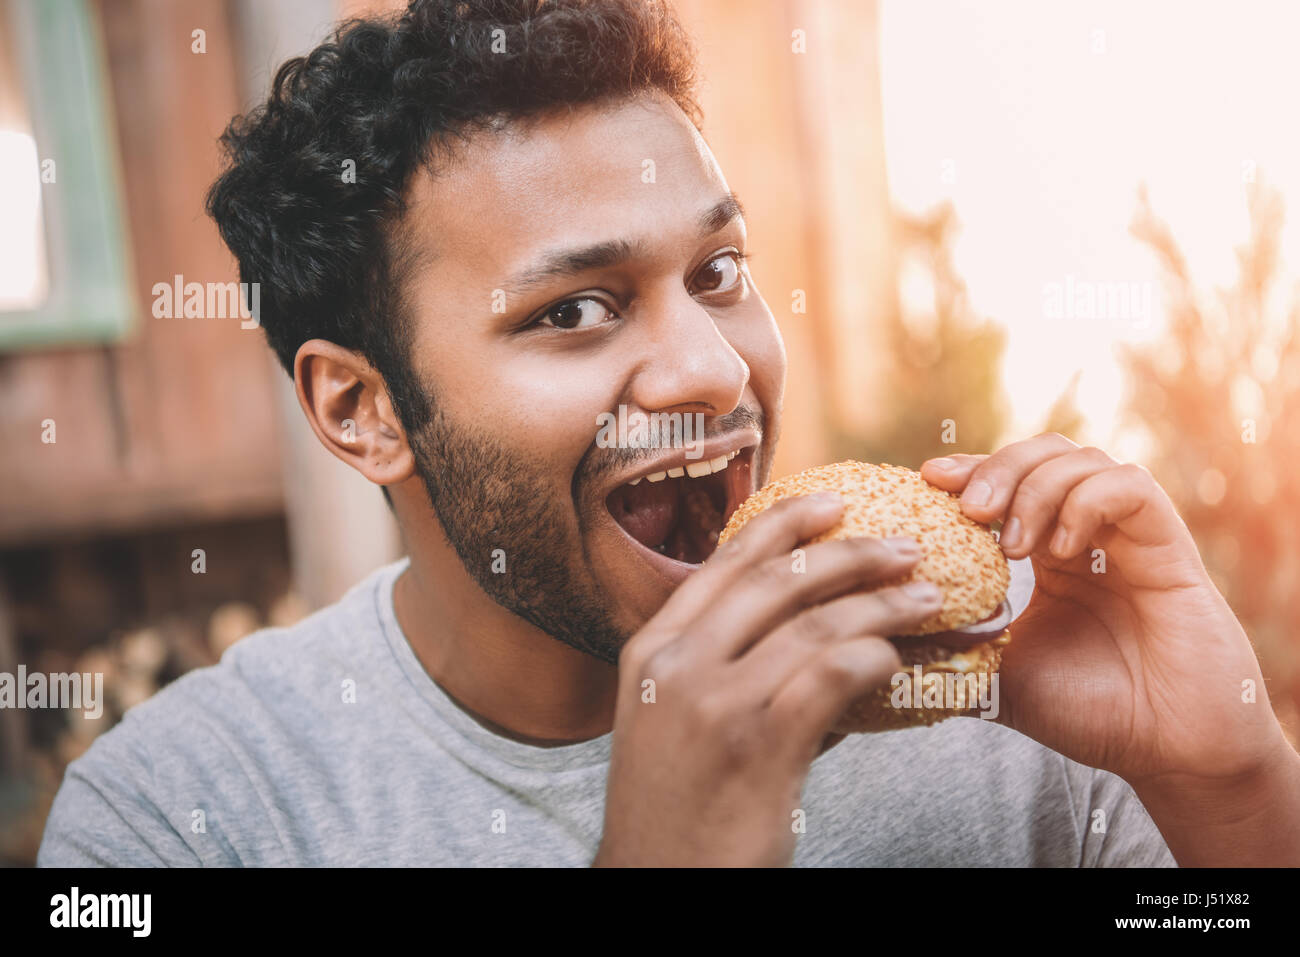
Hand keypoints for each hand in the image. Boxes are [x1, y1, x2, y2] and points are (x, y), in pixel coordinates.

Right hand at [594, 494, 942, 866]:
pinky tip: (900, 660)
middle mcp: (678, 664)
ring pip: (815, 624)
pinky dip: (876, 657)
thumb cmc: (678, 807)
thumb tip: (815, 635)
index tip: (833, 503)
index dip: (784, 523)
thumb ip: (729, 668)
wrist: (657, 883)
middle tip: (905, 549)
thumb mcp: (674, 721)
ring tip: (927, 602)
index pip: (725, 563)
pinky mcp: (759, 744)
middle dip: (851, 554)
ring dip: (883, 605)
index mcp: (653, 649)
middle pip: (777, 580)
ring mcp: (715, 702)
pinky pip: (833, 675)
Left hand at [921, 433, 1291, 789]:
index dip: (968, 470)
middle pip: (1040, 454)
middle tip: (969, 508)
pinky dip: (1087, 502)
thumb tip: (882, 643)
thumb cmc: (1091, 713)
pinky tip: (1061, 550)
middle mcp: (1088, 533)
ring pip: (1081, 459)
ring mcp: (1129, 536)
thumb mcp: (999, 678)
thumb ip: (950, 654)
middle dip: (997, 469)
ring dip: (1035, 487)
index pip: (1006, 482)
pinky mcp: (1168, 546)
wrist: (1168, 751)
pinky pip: (1130, 487)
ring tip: (1013, 544)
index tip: (927, 479)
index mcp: (1048, 552)